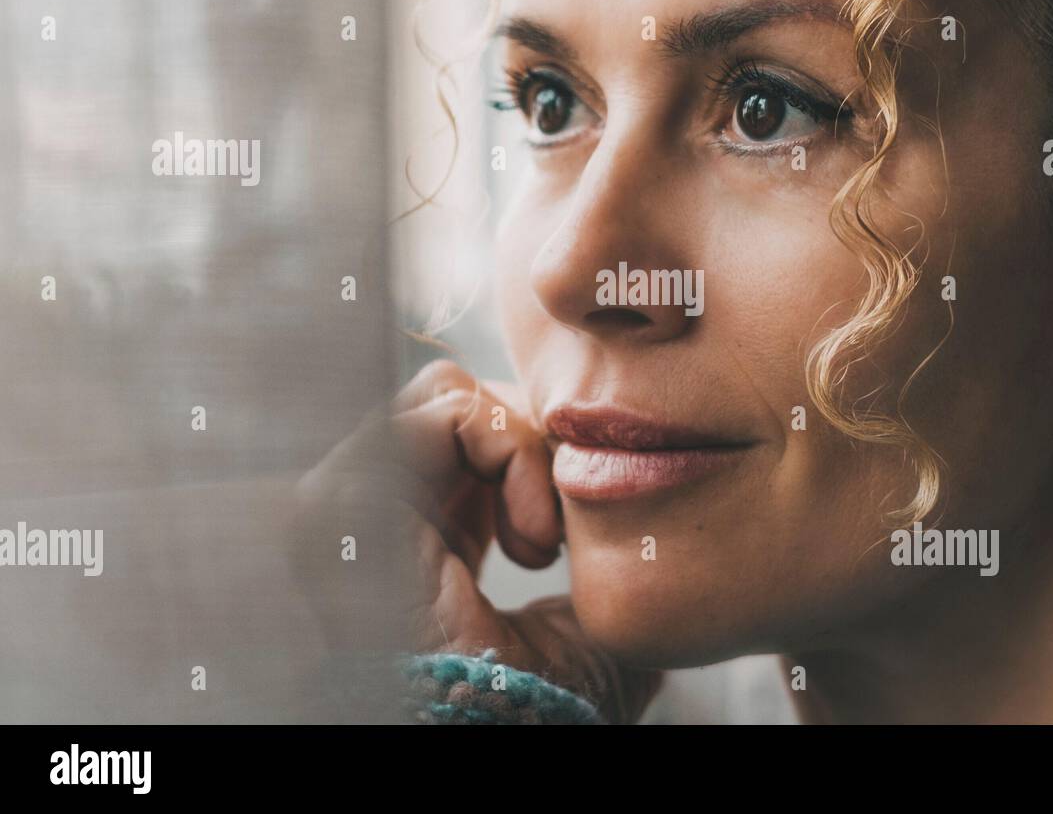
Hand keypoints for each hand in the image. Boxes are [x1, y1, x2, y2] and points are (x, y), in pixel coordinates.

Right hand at [290, 360, 661, 722]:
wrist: (497, 738)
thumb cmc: (536, 708)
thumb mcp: (575, 624)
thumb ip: (586, 562)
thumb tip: (630, 519)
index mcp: (418, 529)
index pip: (462, 425)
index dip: (530, 448)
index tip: (568, 531)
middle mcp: (373, 507)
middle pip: (454, 397)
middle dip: (527, 441)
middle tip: (560, 527)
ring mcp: (346, 498)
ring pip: (450, 392)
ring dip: (523, 452)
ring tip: (545, 542)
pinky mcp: (344, 495)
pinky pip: (448, 410)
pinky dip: (510, 453)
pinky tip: (535, 540)